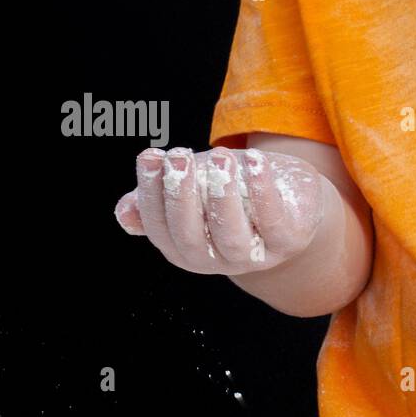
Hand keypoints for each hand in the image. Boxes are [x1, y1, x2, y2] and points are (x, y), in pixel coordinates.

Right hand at [114, 147, 324, 275]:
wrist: (291, 200)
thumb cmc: (232, 192)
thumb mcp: (193, 190)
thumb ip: (156, 200)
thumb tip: (125, 214)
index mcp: (184, 250)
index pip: (159, 227)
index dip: (151, 193)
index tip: (151, 155)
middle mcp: (216, 260)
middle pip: (190, 236)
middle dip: (181, 196)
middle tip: (178, 157)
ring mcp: (253, 257)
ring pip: (231, 233)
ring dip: (223, 194)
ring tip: (219, 156)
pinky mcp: (286, 243)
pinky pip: (272, 221)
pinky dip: (262, 190)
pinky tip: (255, 160)